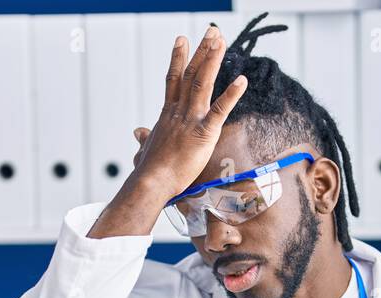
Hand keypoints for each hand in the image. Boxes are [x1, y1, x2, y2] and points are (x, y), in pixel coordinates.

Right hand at [130, 25, 247, 197]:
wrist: (151, 183)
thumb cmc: (148, 172)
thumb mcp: (144, 150)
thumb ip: (143, 139)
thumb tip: (137, 133)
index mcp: (167, 115)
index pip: (173, 80)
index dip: (178, 58)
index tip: (182, 39)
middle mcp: (178, 112)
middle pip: (190, 74)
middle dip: (202, 51)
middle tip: (212, 31)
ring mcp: (190, 120)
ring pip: (202, 83)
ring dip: (213, 60)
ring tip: (221, 40)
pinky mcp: (203, 133)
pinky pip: (220, 110)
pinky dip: (231, 95)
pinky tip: (242, 80)